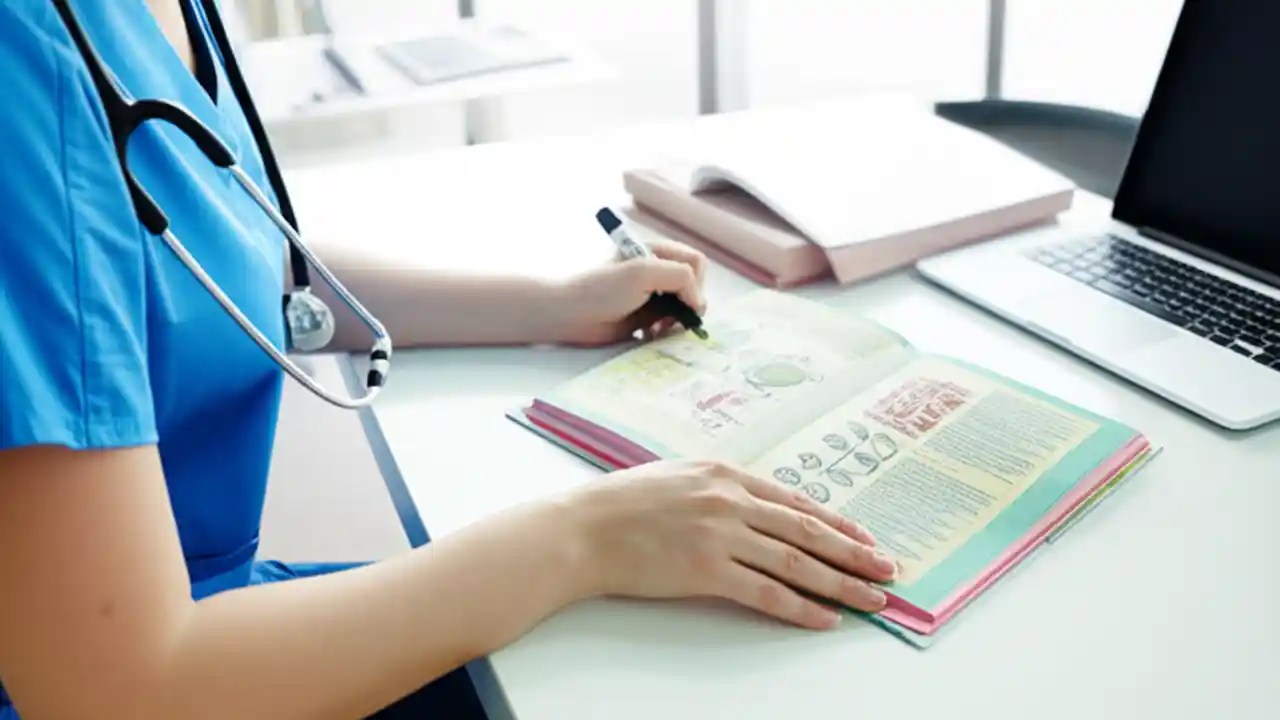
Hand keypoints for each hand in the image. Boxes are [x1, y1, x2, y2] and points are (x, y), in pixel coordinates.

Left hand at [553, 238, 708, 345]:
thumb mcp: (643, 272)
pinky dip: (666, 331)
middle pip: (693, 286)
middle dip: (689, 304)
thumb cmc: (602, 288)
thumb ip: (679, 277)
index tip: (686, 303)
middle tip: (676, 319)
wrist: (569, 314)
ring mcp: (650, 295)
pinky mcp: (643, 317)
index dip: (697, 283)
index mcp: (657, 253)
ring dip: (677, 320)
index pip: (696, 262)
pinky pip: (668, 324)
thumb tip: (697, 303)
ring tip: (659, 329)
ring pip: (682, 307)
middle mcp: (656, 272)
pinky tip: (651, 335)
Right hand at [566, 459, 897, 628]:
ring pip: (797, 563)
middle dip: (855, 553)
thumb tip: (754, 506)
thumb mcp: (678, 477)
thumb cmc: (622, 504)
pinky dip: (799, 607)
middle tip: (888, 571)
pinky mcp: (706, 569)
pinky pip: (766, 591)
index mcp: (725, 473)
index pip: (796, 502)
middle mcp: (730, 499)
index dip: (838, 523)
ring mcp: (720, 534)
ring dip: (841, 584)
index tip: (865, 540)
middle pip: (808, 531)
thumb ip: (719, 488)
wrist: (582, 528)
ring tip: (871, 599)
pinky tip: (824, 617)